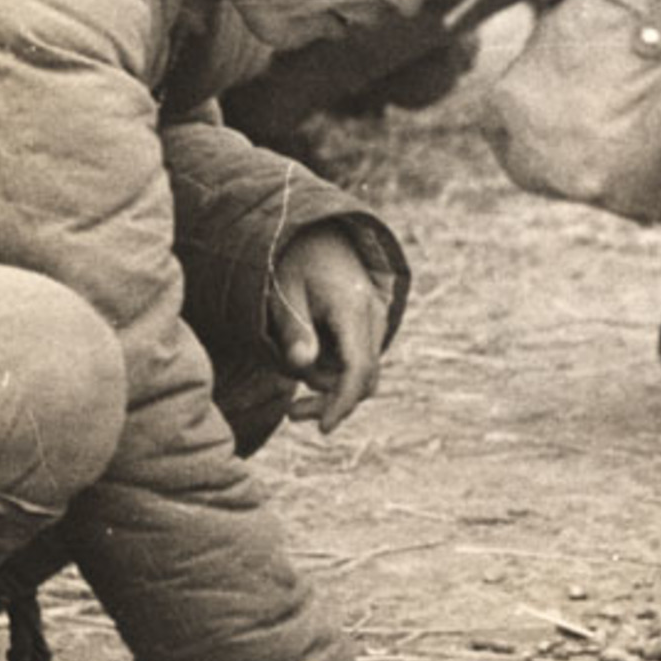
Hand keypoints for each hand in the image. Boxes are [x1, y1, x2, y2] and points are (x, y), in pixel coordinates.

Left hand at [267, 224, 389, 433]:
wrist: (318, 232)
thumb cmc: (293, 260)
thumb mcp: (283, 290)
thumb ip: (293, 328)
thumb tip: (302, 365)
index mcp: (352, 307)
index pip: (357, 367)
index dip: (342, 402)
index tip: (323, 428)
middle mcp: (374, 316)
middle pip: (364, 379)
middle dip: (331, 401)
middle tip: (291, 413)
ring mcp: (377, 321)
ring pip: (364, 373)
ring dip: (331, 386)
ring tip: (292, 373)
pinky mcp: (371, 326)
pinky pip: (360, 360)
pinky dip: (337, 371)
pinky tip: (309, 361)